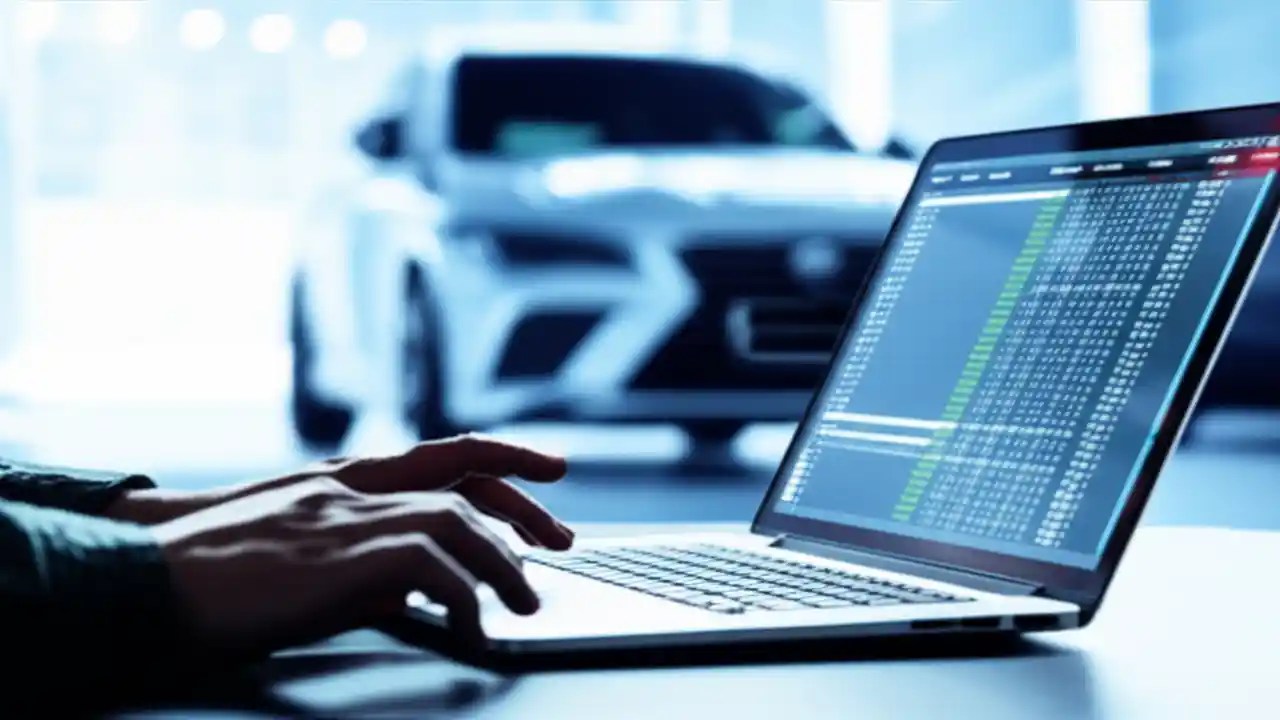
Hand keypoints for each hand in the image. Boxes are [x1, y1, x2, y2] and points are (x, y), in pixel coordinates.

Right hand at [154, 477, 535, 653]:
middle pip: (462, 485)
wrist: (146, 582)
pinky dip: (461, 596)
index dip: (502, 459)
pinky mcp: (337, 556)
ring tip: (525, 604)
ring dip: (501, 563)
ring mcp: (343, 517)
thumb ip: (363, 568)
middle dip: (520, 515)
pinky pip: (429, 567)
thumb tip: (419, 596)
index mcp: (341, 485)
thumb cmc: (214, 582)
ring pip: (456, 523)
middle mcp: (349, 490)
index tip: (548, 472)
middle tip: (560, 546)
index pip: (442, 456)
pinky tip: (471, 628)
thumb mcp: (300, 565)